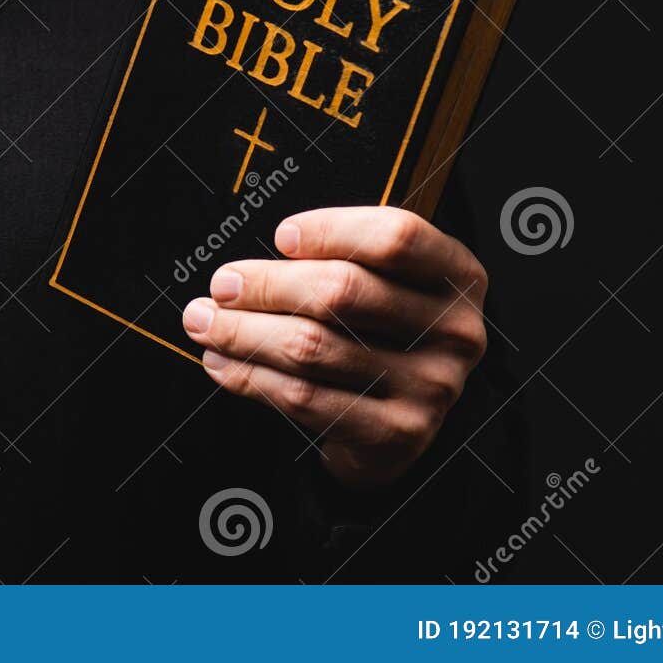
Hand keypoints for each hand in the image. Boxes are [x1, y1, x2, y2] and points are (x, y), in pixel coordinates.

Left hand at [181, 206, 488, 486]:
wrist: (401, 421)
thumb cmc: (380, 332)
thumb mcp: (385, 282)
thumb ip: (341, 258)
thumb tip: (245, 270)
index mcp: (458, 274)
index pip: (395, 237)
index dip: (331, 230)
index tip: (280, 236)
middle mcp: (454, 330)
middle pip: (344, 291)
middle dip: (267, 284)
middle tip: (222, 284)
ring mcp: (430, 386)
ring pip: (312, 347)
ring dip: (242, 331)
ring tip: (204, 320)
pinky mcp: (395, 432)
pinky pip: (303, 398)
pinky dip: (250, 375)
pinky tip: (221, 361)